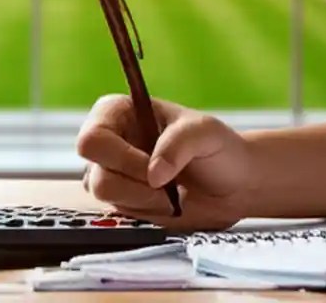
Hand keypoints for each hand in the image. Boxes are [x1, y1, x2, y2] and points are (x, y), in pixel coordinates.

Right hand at [76, 94, 254, 230]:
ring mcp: (111, 173)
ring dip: (142, 199)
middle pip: (93, 173)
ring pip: (104, 195)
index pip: (91, 138)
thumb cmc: (218, 148)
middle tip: (166, 183)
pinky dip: (144, 212)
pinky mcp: (120, 201)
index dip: (118, 158)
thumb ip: (178, 144)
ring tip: (171, 193)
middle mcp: (109, 142)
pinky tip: (167, 204)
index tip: (151, 166)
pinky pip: (117, 213)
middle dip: (134, 183)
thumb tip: (153, 175)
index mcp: (118, 112)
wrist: (233, 186)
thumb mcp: (205, 133)